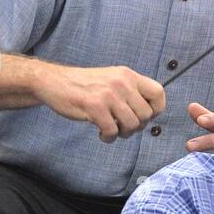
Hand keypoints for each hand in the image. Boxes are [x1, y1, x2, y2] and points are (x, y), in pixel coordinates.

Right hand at [35, 64, 165, 141]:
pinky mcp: (94, 107)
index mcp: (128, 75)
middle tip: (123, 127)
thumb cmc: (84, 85)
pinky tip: (101, 134)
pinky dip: (108, 138)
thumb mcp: (112, 79)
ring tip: (112, 130)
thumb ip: (130, 91)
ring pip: (131, 125)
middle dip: (137, 127)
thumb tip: (149, 113)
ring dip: (123, 134)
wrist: (54, 82)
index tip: (144, 117)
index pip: (158, 92)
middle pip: (146, 114)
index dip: (156, 109)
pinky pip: (112, 131)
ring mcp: (108, 94)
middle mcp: (121, 82)